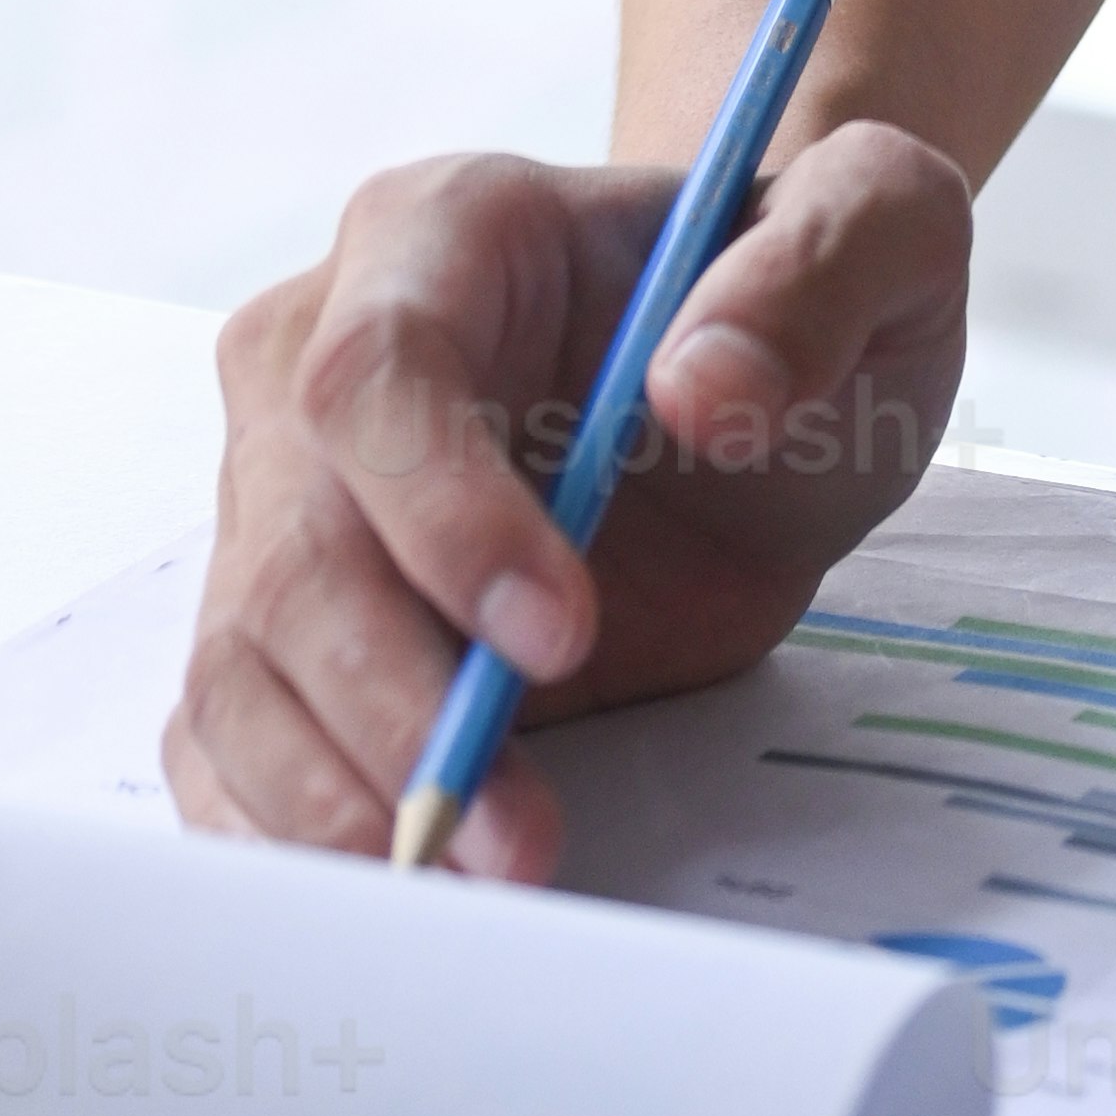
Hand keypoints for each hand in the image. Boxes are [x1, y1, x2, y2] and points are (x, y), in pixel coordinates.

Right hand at [164, 117, 970, 871]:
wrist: (752, 395)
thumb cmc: (795, 300)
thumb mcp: (882, 233)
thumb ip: (823, 266)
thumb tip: (703, 389)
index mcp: (439, 230)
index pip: (378, 372)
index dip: (444, 515)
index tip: (562, 633)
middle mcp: (318, 355)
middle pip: (294, 550)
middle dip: (398, 707)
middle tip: (520, 830)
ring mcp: (283, 500)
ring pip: (243, 665)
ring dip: (347, 795)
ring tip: (494, 868)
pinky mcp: (289, 631)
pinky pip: (233, 742)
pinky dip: (293, 827)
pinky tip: (399, 884)